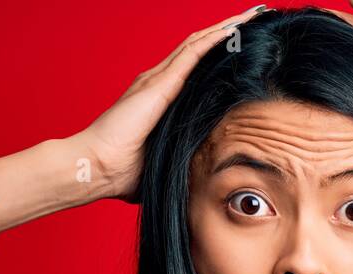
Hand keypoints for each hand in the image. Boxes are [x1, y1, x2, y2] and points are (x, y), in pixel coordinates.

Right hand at [73, 5, 266, 201]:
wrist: (98, 167)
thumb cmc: (123, 172)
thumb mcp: (164, 162)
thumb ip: (181, 160)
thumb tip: (200, 178)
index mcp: (159, 98)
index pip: (195, 69)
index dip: (217, 55)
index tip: (243, 48)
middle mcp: (158, 82)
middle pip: (199, 48)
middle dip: (227, 32)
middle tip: (254, 18)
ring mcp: (158, 80)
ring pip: (198, 43)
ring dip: (226, 28)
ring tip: (252, 15)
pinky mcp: (159, 84)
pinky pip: (193, 54)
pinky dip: (214, 39)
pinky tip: (234, 29)